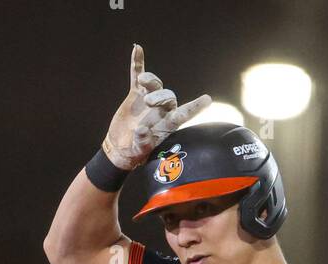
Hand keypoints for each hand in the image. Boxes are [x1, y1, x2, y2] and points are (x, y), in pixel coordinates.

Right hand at [102, 43, 211, 171]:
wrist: (120, 147)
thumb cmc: (134, 152)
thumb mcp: (138, 150)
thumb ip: (142, 142)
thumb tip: (142, 130)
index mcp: (167, 124)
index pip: (184, 114)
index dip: (195, 107)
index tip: (207, 99)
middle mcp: (161, 110)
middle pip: (168, 95)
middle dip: (159, 96)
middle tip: (148, 102)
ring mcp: (148, 100)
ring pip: (155, 84)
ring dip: (150, 79)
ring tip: (142, 82)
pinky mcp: (135, 94)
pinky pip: (136, 75)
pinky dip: (137, 63)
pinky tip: (137, 49)